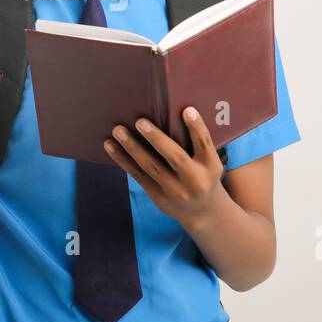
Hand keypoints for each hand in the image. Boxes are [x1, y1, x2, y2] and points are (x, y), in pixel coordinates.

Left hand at [102, 106, 224, 227]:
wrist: (200, 211)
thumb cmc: (202, 174)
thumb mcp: (209, 161)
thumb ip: (197, 142)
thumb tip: (177, 110)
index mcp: (211, 166)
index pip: (204, 144)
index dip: (196, 127)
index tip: (187, 110)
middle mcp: (194, 180)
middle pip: (175, 157)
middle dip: (157, 139)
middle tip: (140, 121)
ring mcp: (175, 191)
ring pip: (151, 167)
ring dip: (132, 148)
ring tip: (118, 131)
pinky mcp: (158, 197)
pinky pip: (138, 175)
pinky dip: (123, 160)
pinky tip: (110, 146)